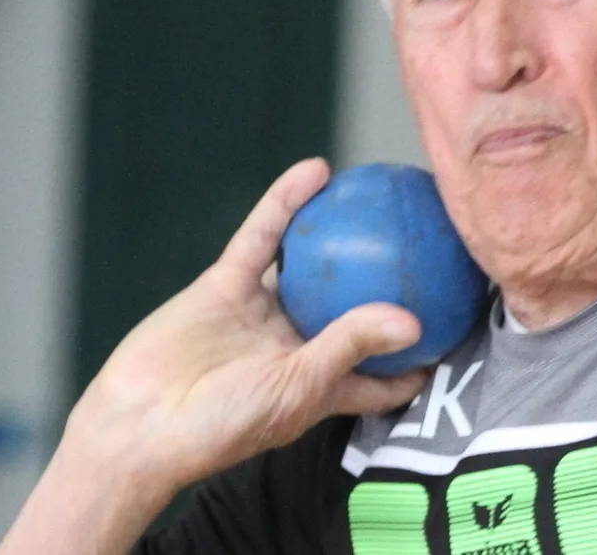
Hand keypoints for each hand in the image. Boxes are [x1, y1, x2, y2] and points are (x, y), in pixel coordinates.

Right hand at [64, 158, 426, 493]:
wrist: (137, 425)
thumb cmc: (221, 426)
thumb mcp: (296, 390)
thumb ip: (349, 347)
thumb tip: (414, 322)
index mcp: (321, 385)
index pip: (380, 377)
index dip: (417, 361)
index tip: (459, 333)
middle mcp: (296, 346)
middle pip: (352, 311)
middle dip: (389, 285)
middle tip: (430, 246)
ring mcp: (261, 314)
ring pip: (310, 264)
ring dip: (341, 231)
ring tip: (383, 194)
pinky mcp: (225, 286)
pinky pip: (264, 236)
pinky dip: (287, 202)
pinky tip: (317, 171)